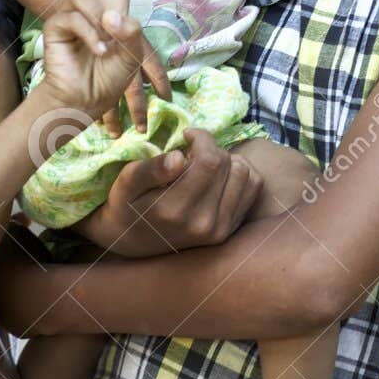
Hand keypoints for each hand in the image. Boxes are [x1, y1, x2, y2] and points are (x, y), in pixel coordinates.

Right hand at [39, 0, 171, 122]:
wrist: (84, 100)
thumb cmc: (109, 79)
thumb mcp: (132, 54)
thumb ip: (129, 30)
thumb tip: (112, 12)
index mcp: (113, 9)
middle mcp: (92, 6)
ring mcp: (72, 14)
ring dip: (100, 20)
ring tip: (107, 48)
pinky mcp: (57, 25)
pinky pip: (77, 18)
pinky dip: (93, 36)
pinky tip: (101, 51)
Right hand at [71, 129, 259, 256]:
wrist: (132, 242)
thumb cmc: (126, 205)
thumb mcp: (126, 182)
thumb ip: (150, 169)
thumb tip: (179, 157)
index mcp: (176, 210)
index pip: (210, 161)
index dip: (203, 138)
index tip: (186, 136)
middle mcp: (204, 224)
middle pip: (229, 165)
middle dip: (212, 148)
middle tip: (191, 152)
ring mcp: (220, 231)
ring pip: (246, 174)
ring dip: (228, 161)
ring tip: (204, 165)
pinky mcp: (230, 231)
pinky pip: (253, 188)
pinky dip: (239, 174)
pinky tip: (216, 177)